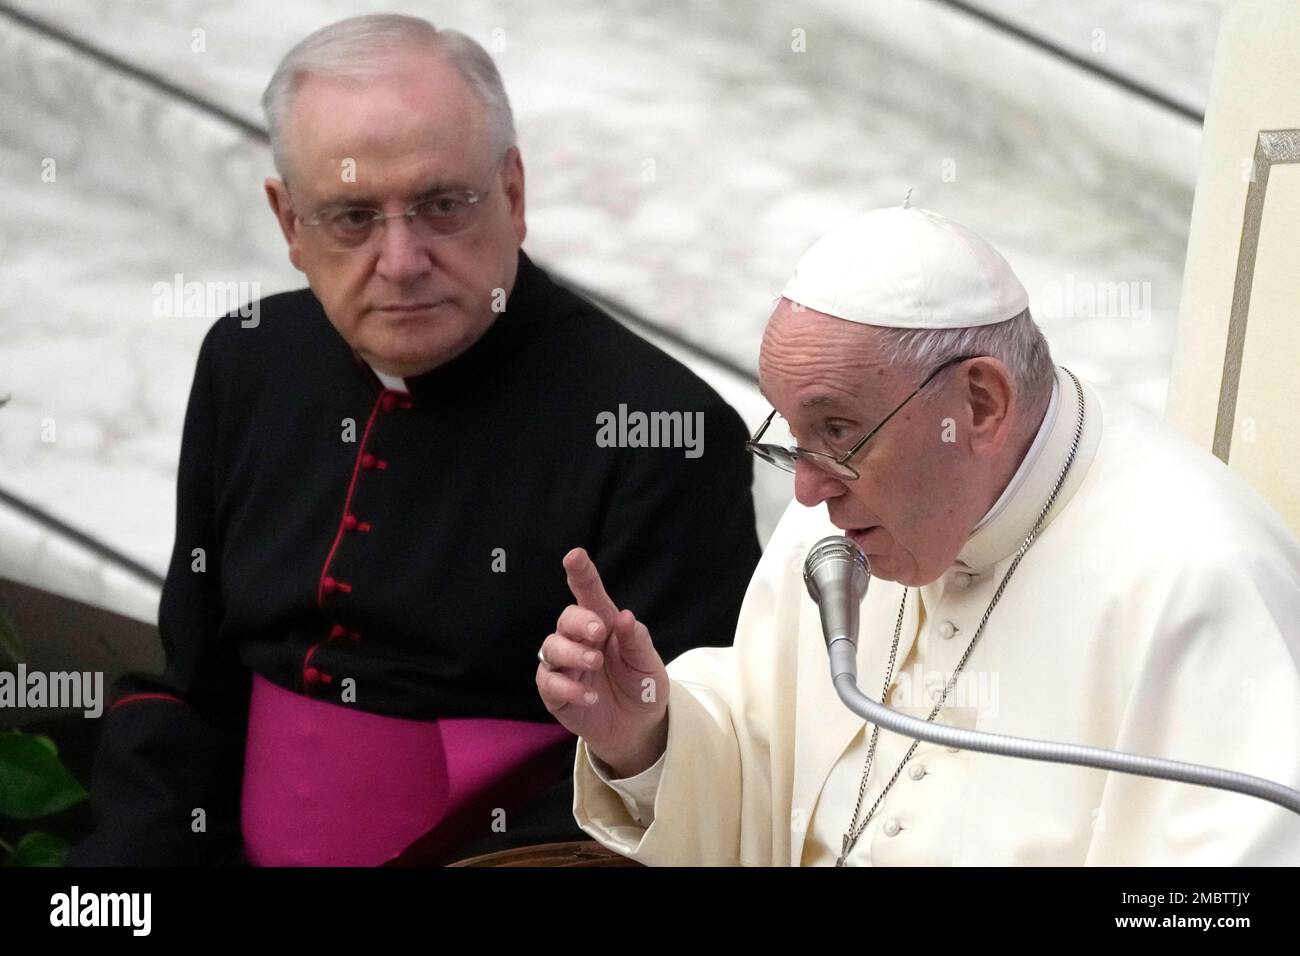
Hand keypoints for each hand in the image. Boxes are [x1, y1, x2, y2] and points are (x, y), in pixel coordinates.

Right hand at [535, 548, 668, 776]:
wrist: (639, 727)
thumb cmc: (642, 686)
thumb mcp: (648, 663)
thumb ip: (636, 639)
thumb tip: (624, 616)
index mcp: (603, 625)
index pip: (588, 594)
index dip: (581, 574)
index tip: (575, 556)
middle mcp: (579, 641)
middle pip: (565, 619)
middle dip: (578, 622)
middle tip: (598, 632)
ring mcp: (564, 666)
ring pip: (551, 648)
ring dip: (572, 653)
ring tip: (595, 662)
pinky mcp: (555, 693)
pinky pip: (549, 683)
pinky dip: (568, 687)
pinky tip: (590, 695)